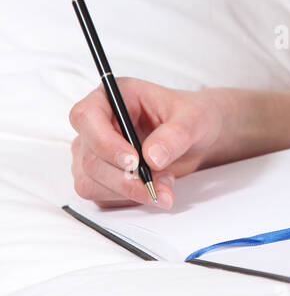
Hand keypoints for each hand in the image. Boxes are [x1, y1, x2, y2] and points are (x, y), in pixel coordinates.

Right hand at [69, 78, 223, 209]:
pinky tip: (154, 189)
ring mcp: (94, 151)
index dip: (104, 141)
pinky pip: (100, 196)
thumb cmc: (191, 118)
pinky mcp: (99, 177)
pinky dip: (129, 199)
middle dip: (125, 178)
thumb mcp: (194, 119)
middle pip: (89, 157)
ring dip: (129, 192)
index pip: (86, 116)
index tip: (134, 161)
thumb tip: (152, 157)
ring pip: (90, 182)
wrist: (196, 139)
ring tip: (165, 185)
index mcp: (114, 96)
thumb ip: (175, 134)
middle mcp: (98, 123)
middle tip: (159, 183)